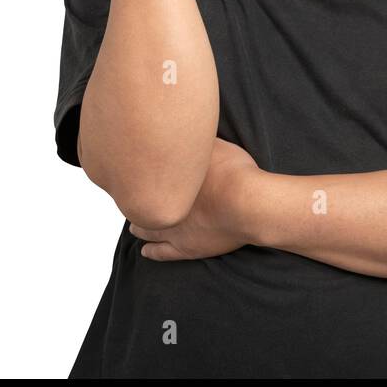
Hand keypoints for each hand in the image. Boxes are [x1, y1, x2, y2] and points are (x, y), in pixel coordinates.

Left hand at [129, 137, 261, 261]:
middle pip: (141, 204)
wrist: (249, 205)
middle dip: (139, 200)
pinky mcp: (187, 249)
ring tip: (137, 224)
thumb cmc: (234, 173)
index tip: (138, 172)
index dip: (140, 177)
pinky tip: (146, 251)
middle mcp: (164, 206)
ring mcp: (173, 230)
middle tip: (139, 196)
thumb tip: (185, 133)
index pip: (142, 179)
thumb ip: (197, 142)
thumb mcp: (215, 145)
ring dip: (140, 226)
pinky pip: (161, 253)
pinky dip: (151, 251)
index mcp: (168, 181)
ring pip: (145, 230)